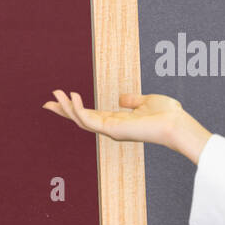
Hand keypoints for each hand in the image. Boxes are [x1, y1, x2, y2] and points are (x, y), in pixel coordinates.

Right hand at [42, 90, 211, 161]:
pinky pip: (89, 119)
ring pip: (81, 120)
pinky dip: (78, 109)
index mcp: (118, 122)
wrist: (178, 124)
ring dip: (66, 108)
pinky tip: (72, 96)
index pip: (91, 115)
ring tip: (55, 94)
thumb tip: (121, 98)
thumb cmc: (167, 115)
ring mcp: (111, 131)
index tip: (62, 98)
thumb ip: (132, 101)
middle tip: (46, 102)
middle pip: (81, 119)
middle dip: (64, 111)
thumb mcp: (146, 101)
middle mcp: (112, 128)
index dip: (75, 107)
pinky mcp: (113, 130)